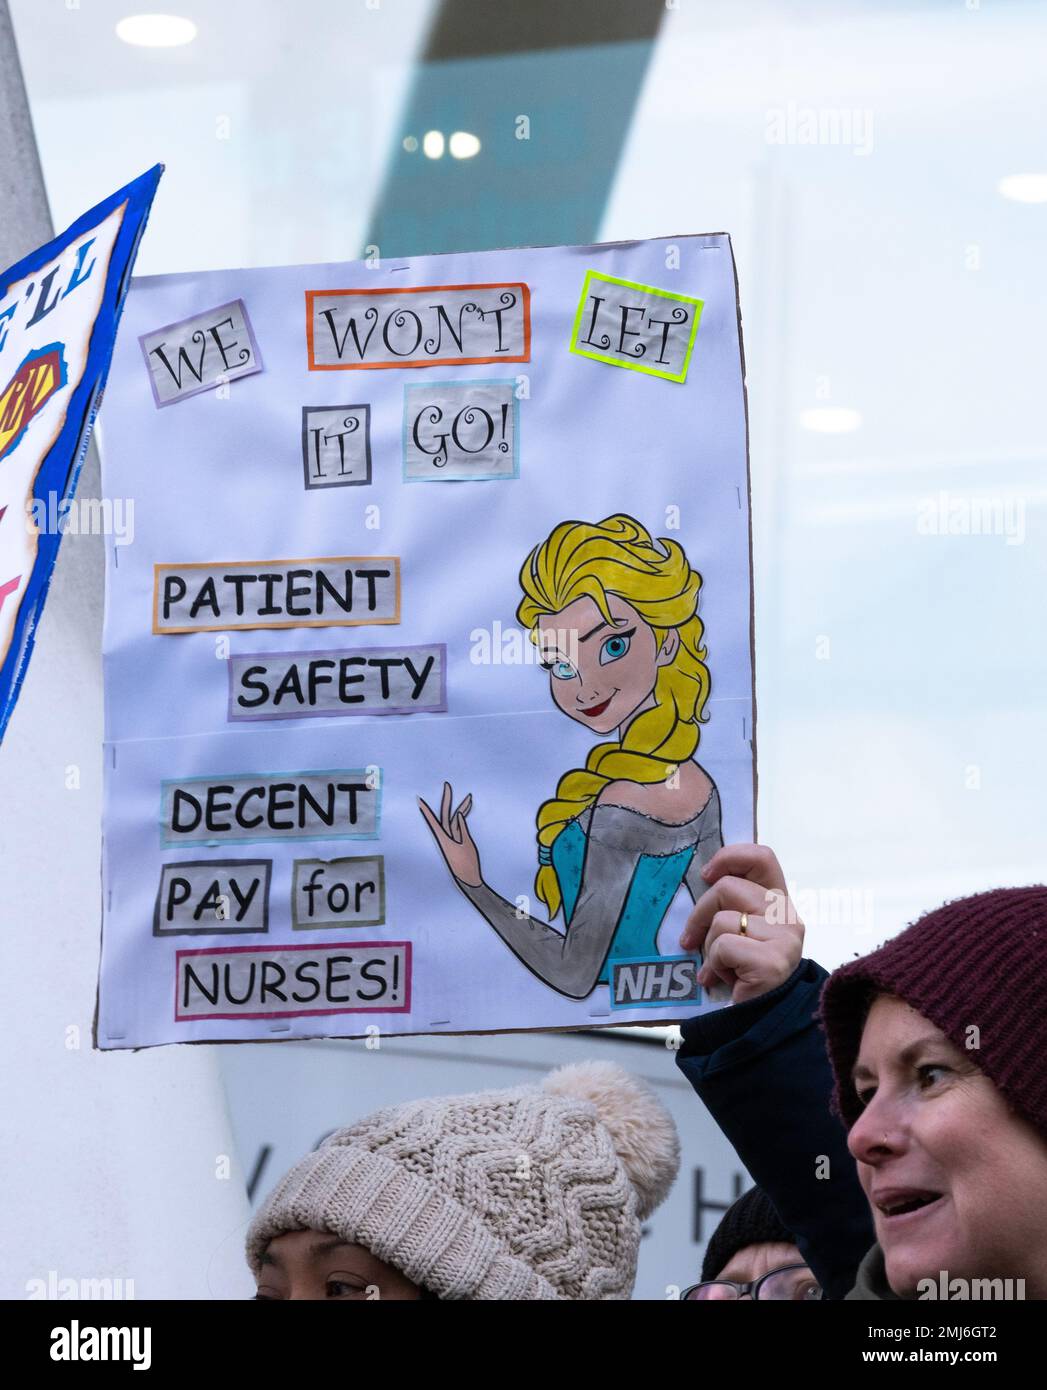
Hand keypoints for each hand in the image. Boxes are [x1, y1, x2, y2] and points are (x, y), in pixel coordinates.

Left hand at [418, 782, 481, 887]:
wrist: (469, 879)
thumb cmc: (467, 864)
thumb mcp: (467, 844)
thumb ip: (462, 828)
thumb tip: (457, 814)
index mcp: (443, 838)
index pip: (432, 820)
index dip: (426, 809)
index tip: (418, 799)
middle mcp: (445, 836)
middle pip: (445, 815)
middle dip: (447, 800)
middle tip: (447, 785)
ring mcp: (451, 839)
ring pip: (453, 820)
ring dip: (460, 809)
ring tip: (468, 798)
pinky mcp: (456, 842)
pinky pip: (458, 826)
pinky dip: (462, 818)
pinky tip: (466, 810)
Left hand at [679, 844, 803, 1002]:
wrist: (761, 1018)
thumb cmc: (743, 970)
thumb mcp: (739, 929)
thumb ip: (731, 904)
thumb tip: (702, 878)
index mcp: (779, 901)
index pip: (761, 857)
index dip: (729, 857)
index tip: (706, 876)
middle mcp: (788, 915)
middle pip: (727, 887)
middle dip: (699, 914)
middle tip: (692, 940)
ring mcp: (784, 939)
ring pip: (722, 920)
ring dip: (709, 947)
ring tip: (722, 966)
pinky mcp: (773, 963)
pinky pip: (724, 948)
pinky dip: (715, 966)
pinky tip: (728, 980)